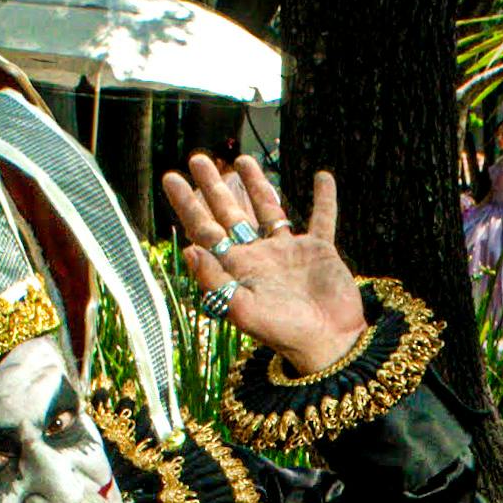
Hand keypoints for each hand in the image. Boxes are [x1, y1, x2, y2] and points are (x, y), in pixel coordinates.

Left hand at [162, 151, 366, 374]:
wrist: (330, 343)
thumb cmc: (286, 333)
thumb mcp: (244, 310)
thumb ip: (216, 282)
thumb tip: (188, 250)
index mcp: (238, 268)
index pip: (205, 230)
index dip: (188, 204)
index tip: (172, 178)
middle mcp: (259, 255)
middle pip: (230, 213)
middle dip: (213, 186)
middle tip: (197, 159)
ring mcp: (289, 251)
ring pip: (268, 209)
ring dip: (257, 184)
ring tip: (243, 159)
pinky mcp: (320, 251)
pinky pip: (322, 218)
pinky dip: (324, 198)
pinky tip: (323, 177)